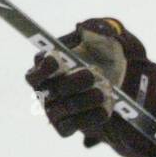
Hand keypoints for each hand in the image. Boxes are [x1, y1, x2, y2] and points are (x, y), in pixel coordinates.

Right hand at [25, 18, 146, 142]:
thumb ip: (96, 30)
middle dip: (73, 82)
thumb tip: (90, 29)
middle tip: (92, 74)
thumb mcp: (103, 37)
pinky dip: (91, 117)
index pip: (35, 69)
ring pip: (62, 109)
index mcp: (45, 66)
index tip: (59, 60)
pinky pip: (71, 127)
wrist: (119, 78)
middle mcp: (44, 89)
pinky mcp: (64, 126)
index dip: (45, 66)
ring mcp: (53, 109)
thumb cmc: (104, 53)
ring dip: (86, 99)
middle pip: (50, 90)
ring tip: (105, 90)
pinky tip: (106, 106)